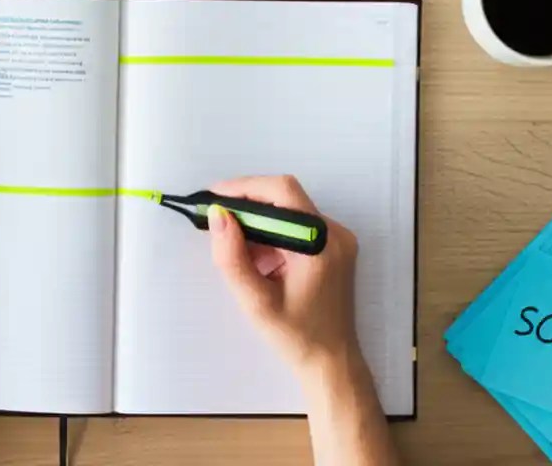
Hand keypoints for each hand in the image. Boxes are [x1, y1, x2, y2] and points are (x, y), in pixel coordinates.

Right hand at [207, 175, 360, 374]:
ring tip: (234, 248)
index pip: (282, 191)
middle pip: (285, 198)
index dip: (245, 187)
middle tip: (216, 222)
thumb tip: (218, 216)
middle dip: (247, 206)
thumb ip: (233, 257)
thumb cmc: (296, 336)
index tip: (214, 199)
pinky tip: (256, 260)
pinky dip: (271, 235)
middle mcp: (335, 233)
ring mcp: (337, 240)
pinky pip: (295, 228)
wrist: (331, 363)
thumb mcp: (256, 301)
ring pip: (288, 212)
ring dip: (258, 223)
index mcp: (322, 242)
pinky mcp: (332, 249)